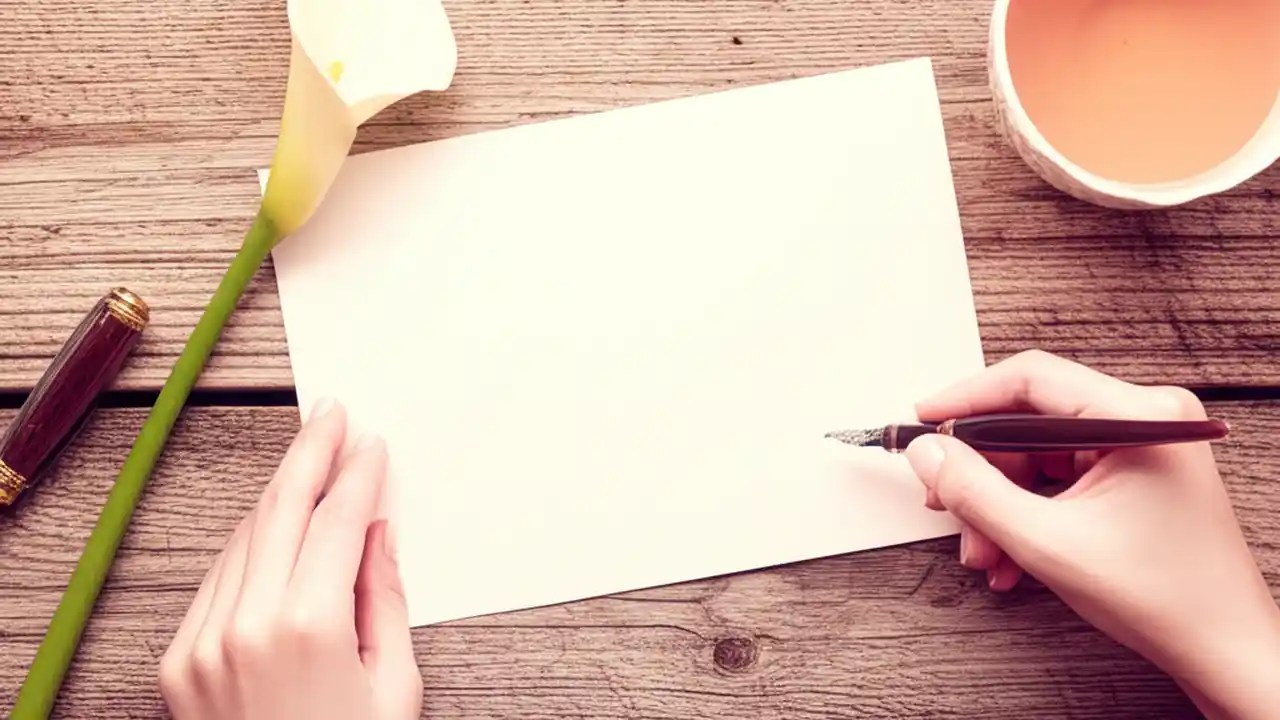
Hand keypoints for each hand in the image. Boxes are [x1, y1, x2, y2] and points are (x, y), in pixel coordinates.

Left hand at [159, 400, 420, 719]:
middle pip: (281, 510)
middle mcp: (245, 624)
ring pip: (245, 536)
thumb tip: (379, 533)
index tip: (374, 446)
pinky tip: (274, 523)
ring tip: (309, 459)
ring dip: (279, 493)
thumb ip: (383, 599)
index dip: (359, 476)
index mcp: (308, 627)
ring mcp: (203, 641)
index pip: (337, 521)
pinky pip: (217, 577)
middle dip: (311, 454)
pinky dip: (249, 542)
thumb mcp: (393, 685)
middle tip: (333, 416)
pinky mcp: (178, 659)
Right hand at [903, 351, 1279, 719]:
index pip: (1031, 379)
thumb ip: (974, 491)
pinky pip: (1060, 477)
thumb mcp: (1045, 542)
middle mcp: (1145, 418)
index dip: (966, 399)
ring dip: (1000, 503)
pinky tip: (1010, 553)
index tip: (925, 420)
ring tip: (984, 550)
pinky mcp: (1134, 472)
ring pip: (1038, 455)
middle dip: (982, 472)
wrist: (1220, 648)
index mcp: (1139, 416)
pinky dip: (1028, 512)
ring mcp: (1142, 445)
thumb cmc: (1163, 597)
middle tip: (943, 501)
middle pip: (1029, 421)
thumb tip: (928, 453)